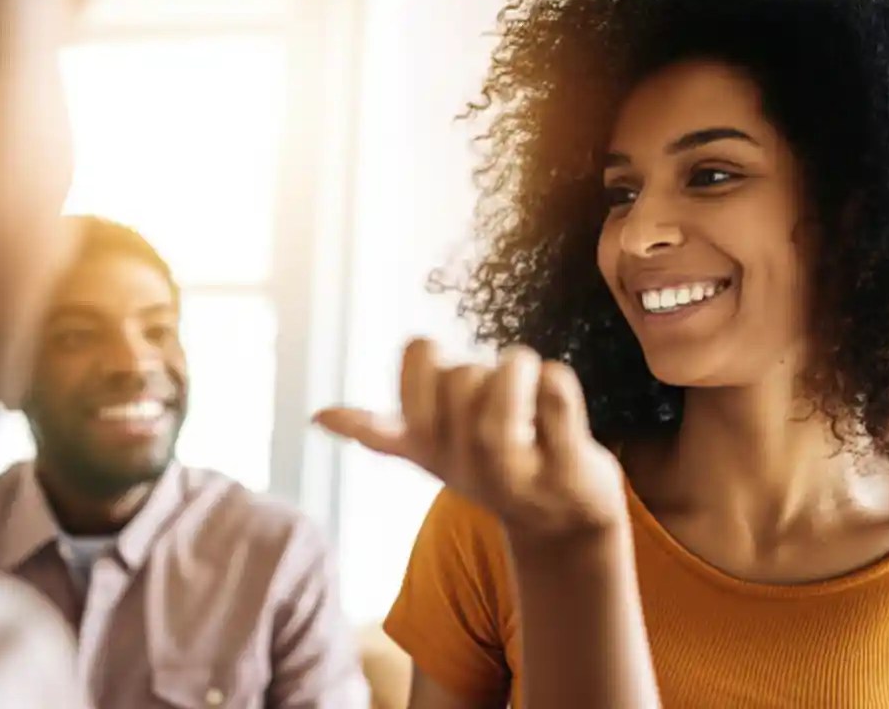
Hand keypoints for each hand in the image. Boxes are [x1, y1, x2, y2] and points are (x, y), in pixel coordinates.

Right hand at [314, 338, 628, 539]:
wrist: (563, 526)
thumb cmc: (491, 472)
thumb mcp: (432, 455)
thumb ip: (380, 432)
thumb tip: (318, 417)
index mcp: (428, 448)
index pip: (410, 373)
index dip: (424, 362)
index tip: (441, 387)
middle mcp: (467, 462)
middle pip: (460, 377)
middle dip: (481, 373)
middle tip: (497, 400)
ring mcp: (518, 469)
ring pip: (504, 380)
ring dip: (518, 369)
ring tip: (527, 385)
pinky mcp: (569, 467)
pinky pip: (555, 390)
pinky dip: (555, 381)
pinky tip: (555, 404)